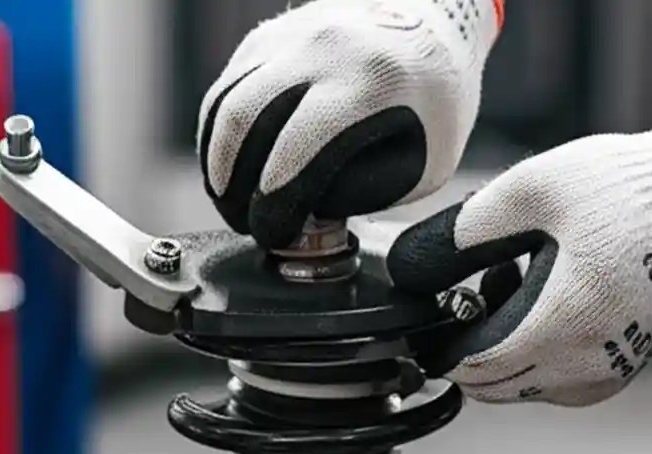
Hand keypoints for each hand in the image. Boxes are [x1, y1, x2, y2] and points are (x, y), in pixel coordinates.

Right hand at [197, 0, 500, 248]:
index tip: (270, 233)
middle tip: (243, 223)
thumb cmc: (435, 98)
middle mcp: (324, 46)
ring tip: (228, 202)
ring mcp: (290, 36)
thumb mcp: (429, 159)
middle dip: (234, 186)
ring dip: (216, 162)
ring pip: (225, 102)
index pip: (299, 145)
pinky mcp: (268, 38)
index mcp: (373, 78)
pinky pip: (227, 89)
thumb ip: (367, 189)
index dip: (275, 201)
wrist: (433, 22)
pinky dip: (219, 135)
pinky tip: (228, 168)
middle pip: (245, 118)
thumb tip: (307, 214)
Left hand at [388, 118, 651, 406]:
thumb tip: (410, 265)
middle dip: (475, 342)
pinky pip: (557, 380)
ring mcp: (607, 373)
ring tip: (523, 278)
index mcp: (559, 325)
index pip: (474, 369)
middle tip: (487, 280)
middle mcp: (585, 365)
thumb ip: (460, 232)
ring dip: (507, 347)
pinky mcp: (621, 368)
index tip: (439, 306)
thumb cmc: (626, 192)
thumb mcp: (528, 190)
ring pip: (525, 385)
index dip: (443, 343)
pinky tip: (553, 296)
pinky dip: (540, 350)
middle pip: (494, 385)